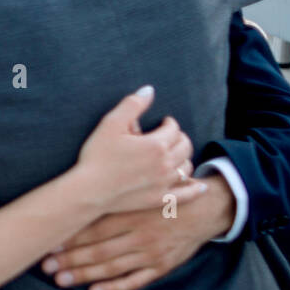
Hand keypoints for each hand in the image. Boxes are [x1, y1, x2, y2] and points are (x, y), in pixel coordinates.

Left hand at [42, 175, 235, 289]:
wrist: (205, 208)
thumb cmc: (164, 196)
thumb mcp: (141, 190)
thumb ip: (114, 196)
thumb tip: (78, 196)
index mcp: (132, 212)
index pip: (95, 227)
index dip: (71, 237)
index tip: (49, 243)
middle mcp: (140, 233)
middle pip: (99, 249)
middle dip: (70, 259)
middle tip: (46, 266)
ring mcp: (151, 252)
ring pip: (113, 267)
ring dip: (85, 275)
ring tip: (61, 280)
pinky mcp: (162, 266)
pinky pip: (136, 280)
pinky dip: (115, 287)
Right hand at [74, 85, 204, 214]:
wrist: (88, 191)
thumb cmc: (96, 156)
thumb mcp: (110, 124)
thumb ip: (132, 104)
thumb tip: (149, 90)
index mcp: (156, 144)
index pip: (173, 129)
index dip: (169, 123)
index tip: (164, 122)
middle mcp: (165, 164)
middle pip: (185, 146)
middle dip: (180, 138)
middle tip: (171, 136)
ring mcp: (164, 183)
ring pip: (187, 167)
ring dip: (184, 158)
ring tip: (176, 155)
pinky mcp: (159, 199)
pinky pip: (186, 194)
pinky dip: (196, 189)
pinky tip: (200, 187)